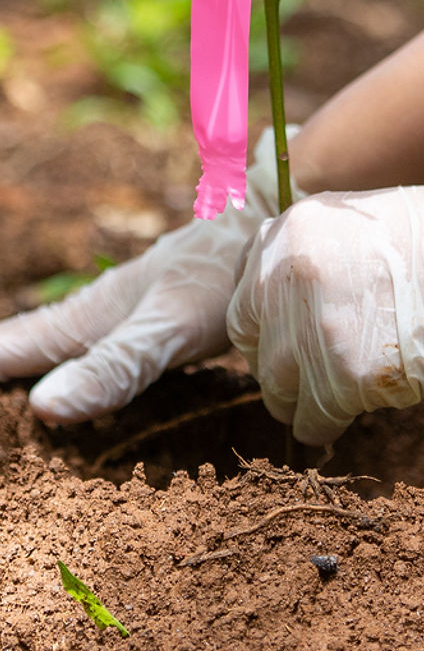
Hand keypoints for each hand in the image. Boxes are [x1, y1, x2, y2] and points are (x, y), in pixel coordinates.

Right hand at [0, 127, 287, 423]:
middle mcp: (79, 325)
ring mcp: (105, 329)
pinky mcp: (133, 337)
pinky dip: (36, 394)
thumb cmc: (220, 276)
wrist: (266, 229)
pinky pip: (69, 372)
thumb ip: (113, 367)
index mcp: (73, 323)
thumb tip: (42, 410)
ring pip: (28, 366)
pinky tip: (42, 418)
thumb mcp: (167, 329)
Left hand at [226, 184, 423, 444]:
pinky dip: (325, 426)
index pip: (244, 305)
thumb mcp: (342, 225)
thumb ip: (303, 257)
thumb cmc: (413, 241)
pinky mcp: (345, 374)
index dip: (263, 336)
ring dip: (297, 406)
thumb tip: (280, 308)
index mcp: (283, 236)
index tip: (278, 350)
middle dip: (278, 374)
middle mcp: (284, 278)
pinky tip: (342, 417)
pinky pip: (316, 418)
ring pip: (279, 390)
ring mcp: (311, 328)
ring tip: (320, 409)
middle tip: (300, 386)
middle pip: (257, 349)